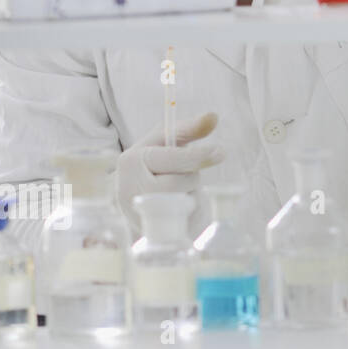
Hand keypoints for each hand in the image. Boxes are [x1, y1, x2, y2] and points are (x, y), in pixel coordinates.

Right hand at [116, 112, 224, 231]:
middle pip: (181, 179)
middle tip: (184, 176)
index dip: (198, 155)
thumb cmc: (159, 168)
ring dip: (188, 194)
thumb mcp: (171, 144)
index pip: (171, 156)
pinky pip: (181, 220)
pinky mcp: (148, 232)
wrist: (144, 208)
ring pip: (184, 199)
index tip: (220, 152)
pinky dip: (185, 213)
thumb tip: (213, 116)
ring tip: (174, 193)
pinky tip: (175, 210)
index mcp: (130, 160)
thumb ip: (190, 130)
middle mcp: (126, 186)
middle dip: (190, 177)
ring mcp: (135, 213)